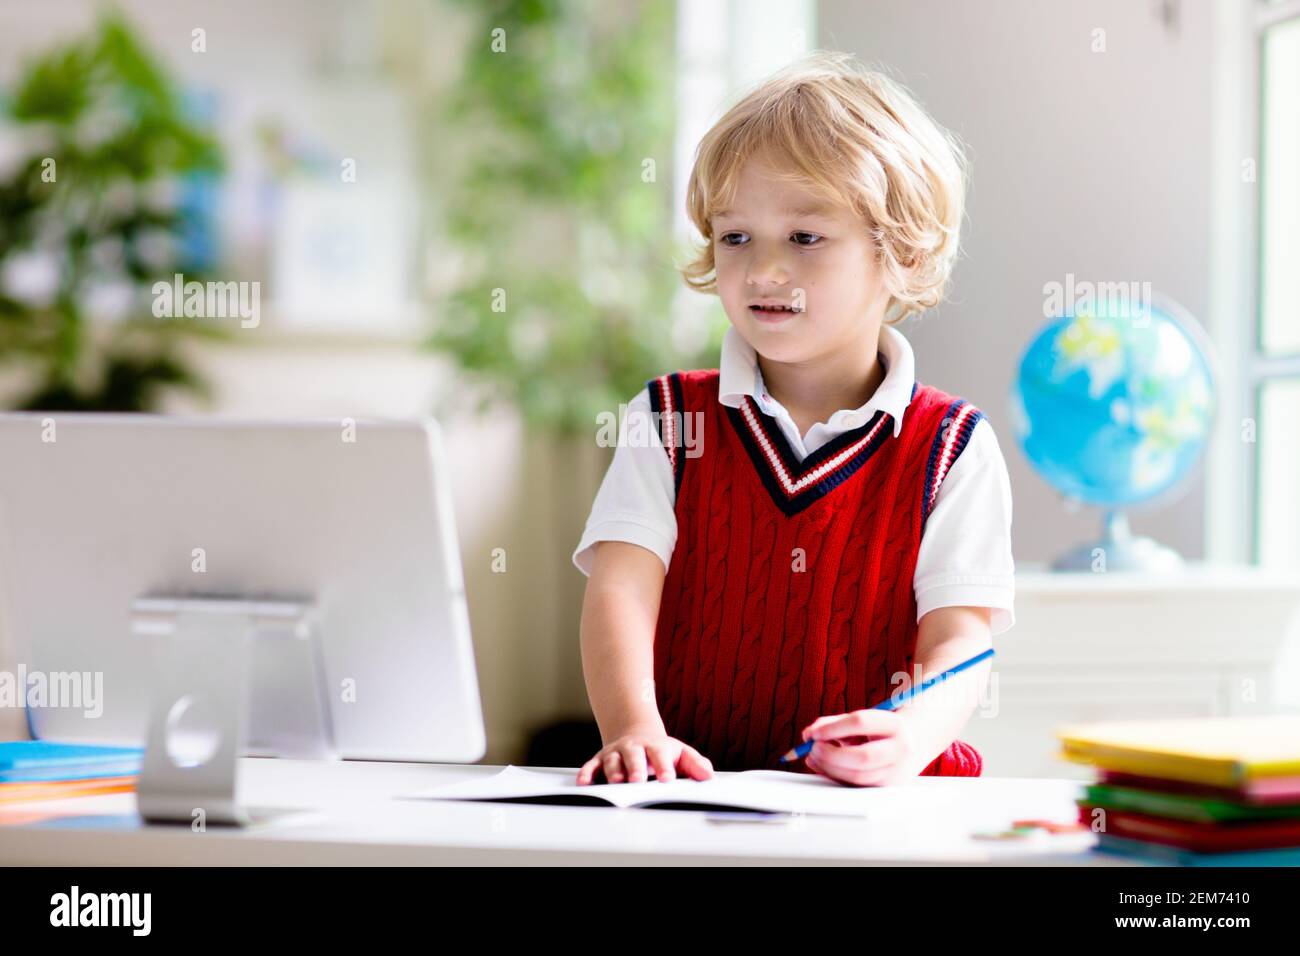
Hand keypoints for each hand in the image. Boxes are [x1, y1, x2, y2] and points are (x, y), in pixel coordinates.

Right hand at [576, 726, 713, 784]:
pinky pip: (591, 766)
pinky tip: (585, 782)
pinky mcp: (600, 760)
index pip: (661, 755)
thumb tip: (708, 776)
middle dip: (636, 768)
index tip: (667, 777)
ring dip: (613, 771)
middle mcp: (634, 749)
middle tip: (638, 780)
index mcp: (655, 747)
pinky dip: (587, 773)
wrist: (635, 734)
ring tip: (616, 782)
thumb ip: (695, 764)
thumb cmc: (660, 751)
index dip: (664, 766)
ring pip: (611, 761)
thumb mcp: (681, 754)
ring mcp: (616, 754)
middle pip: (634, 756)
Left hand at [800, 709, 919, 786]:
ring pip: (858, 777)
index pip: (860, 722)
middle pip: (862, 757)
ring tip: (814, 757)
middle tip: (813, 748)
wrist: (914, 744)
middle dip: (831, 755)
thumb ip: (833, 723)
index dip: (833, 728)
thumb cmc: (879, 729)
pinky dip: (834, 777)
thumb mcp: (862, 719)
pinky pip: (855, 787)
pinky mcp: (885, 788)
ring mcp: (895, 772)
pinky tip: (823, 767)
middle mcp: (899, 749)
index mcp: (894, 725)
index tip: (815, 733)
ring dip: (829, 768)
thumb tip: (808, 735)